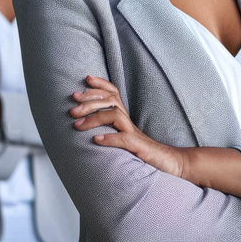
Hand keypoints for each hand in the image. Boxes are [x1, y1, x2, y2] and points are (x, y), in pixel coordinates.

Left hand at [71, 75, 185, 177]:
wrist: (168, 163)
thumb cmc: (142, 151)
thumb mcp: (123, 136)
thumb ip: (110, 129)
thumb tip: (88, 128)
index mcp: (125, 117)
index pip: (114, 93)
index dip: (101, 84)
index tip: (86, 78)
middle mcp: (129, 121)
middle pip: (110, 101)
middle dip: (89, 101)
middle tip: (72, 109)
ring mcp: (134, 134)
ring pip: (115, 115)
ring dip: (94, 118)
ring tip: (77, 126)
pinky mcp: (139, 148)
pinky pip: (124, 139)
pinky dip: (109, 138)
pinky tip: (96, 140)